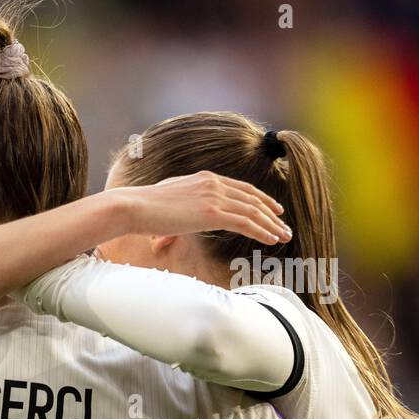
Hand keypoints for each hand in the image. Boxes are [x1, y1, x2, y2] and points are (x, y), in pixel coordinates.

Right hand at [116, 171, 291, 245]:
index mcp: (205, 178)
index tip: (273, 209)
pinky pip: (245, 223)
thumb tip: (182, 215)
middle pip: (252, 198)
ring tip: (284, 236)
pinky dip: (262, 231)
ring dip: (272, 225)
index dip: (260, 198)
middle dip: (271, 213)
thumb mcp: (168, 198)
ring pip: (253, 211)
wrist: (133, 206)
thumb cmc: (143, 207)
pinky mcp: (212, 213)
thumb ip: (183, 201)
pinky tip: (271, 240)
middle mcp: (213, 184)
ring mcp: (214, 197)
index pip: (241, 188)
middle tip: (284, 225)